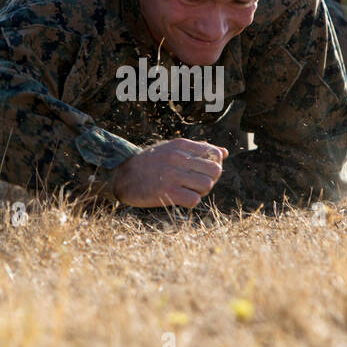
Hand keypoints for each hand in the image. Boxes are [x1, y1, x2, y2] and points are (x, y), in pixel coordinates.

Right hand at [113, 139, 228, 208]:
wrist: (122, 176)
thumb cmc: (150, 163)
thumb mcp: (172, 149)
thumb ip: (198, 149)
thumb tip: (224, 152)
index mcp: (181, 145)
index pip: (215, 154)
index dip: (213, 165)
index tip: (201, 171)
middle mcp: (178, 157)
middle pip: (215, 171)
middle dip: (210, 179)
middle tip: (196, 183)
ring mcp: (172, 175)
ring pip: (206, 186)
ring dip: (200, 192)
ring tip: (188, 191)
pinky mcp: (166, 192)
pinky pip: (194, 200)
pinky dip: (191, 202)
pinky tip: (181, 199)